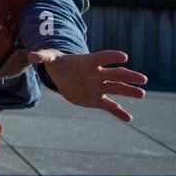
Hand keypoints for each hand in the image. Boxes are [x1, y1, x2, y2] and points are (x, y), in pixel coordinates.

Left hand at [26, 49, 146, 122]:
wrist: (63, 77)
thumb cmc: (59, 64)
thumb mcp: (50, 58)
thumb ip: (43, 56)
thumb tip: (32, 56)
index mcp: (88, 61)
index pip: (102, 57)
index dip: (112, 56)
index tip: (124, 56)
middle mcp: (97, 74)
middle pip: (115, 74)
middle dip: (129, 76)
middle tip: (143, 79)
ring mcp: (98, 86)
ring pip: (116, 89)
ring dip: (129, 92)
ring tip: (142, 94)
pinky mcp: (96, 99)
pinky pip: (109, 106)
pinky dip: (118, 112)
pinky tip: (129, 119)